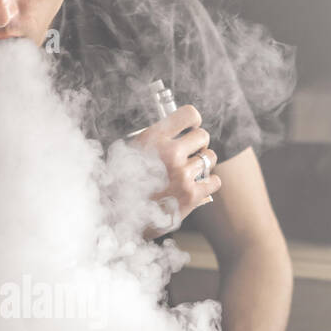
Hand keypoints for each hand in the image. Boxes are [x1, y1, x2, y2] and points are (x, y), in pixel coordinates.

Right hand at [130, 104, 221, 235]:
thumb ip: (153, 139)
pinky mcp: (191, 195)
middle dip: (197, 145)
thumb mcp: (131, 151)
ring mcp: (182, 175)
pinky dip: (208, 183)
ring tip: (190, 171)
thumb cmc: (121, 182)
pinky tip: (197, 186)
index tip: (190, 130)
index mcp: (154, 138)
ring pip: (210, 158)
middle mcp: (170, 154)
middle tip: (188, 155)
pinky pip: (214, 181)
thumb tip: (176, 131)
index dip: (193, 122)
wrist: (116, 215)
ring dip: (202, 164)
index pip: (189, 114)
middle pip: (203, 136)